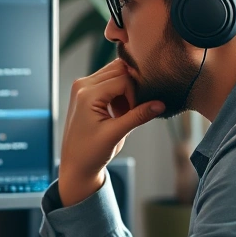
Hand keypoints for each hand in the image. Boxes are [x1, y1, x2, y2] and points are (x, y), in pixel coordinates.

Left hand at [59, 59, 163, 206]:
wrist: (75, 166)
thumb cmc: (90, 153)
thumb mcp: (116, 134)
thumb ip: (138, 116)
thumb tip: (160, 104)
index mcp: (87, 93)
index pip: (123, 79)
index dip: (135, 94)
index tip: (134, 113)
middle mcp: (82, 84)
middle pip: (119, 70)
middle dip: (131, 89)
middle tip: (131, 111)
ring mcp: (82, 87)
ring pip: (115, 73)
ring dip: (125, 91)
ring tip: (122, 114)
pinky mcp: (85, 92)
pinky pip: (109, 82)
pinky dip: (119, 94)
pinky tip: (116, 112)